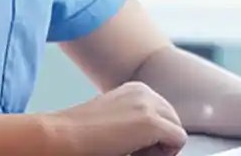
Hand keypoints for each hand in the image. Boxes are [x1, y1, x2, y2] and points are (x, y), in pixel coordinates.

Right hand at [47, 81, 186, 155]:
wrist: (62, 136)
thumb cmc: (81, 134)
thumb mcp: (114, 120)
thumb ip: (134, 121)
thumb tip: (157, 140)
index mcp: (136, 89)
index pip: (163, 115)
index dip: (151, 136)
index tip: (128, 145)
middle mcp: (145, 91)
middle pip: (173, 121)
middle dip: (158, 141)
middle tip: (131, 151)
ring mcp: (149, 105)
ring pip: (176, 131)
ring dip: (159, 147)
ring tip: (132, 152)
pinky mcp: (153, 123)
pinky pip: (178, 141)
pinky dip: (163, 154)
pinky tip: (135, 154)